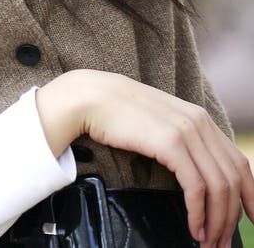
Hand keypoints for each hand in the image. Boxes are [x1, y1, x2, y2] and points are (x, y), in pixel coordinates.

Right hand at [35, 69, 253, 247]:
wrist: (93, 97)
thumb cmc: (122, 115)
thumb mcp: (162, 125)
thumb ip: (184, 142)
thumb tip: (199, 177)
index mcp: (201, 119)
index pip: (240, 162)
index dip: (251, 195)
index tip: (253, 220)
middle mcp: (200, 123)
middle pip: (234, 179)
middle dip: (232, 217)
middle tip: (222, 243)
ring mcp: (186, 130)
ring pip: (219, 187)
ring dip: (217, 222)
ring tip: (207, 242)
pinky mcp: (170, 142)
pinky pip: (196, 187)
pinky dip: (199, 213)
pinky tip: (194, 228)